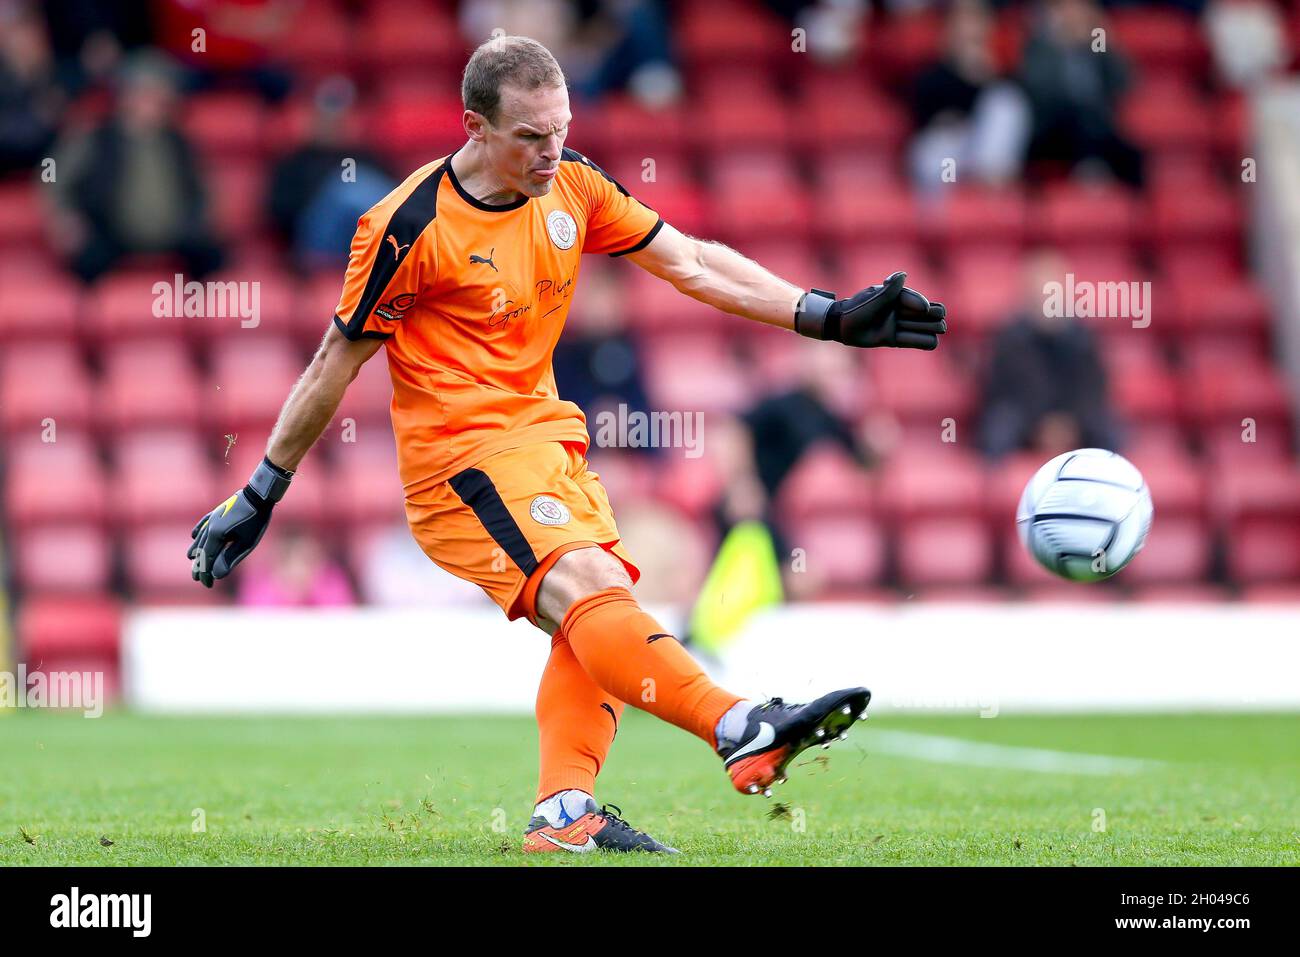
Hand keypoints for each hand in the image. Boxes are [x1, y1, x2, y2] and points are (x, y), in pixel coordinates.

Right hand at [187, 457, 291, 586]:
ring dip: (197, 551)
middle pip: (201, 551)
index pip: (207, 560)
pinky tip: (194, 536)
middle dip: (199, 566)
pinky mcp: (216, 512)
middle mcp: (209, 527)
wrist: (258, 496)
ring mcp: (211, 519)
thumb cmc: (255, 520)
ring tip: (192, 560)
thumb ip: (230, 558)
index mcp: (216, 536)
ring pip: (200, 538)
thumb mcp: (246, 543)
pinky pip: (203, 524)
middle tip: (198, 579)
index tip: (208, 584)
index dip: (206, 574)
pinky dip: (198, 533)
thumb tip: (216, 575)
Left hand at [796, 271, 947, 349]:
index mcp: (899, 297)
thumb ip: (890, 290)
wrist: (841, 325)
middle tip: (920, 322)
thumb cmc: (857, 308)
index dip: (922, 306)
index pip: (922, 302)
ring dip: (929, 330)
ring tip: (923, 331)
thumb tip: (903, 274)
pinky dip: (926, 342)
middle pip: (932, 314)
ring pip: (927, 328)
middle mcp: (902, 310)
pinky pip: (916, 342)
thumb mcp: (875, 298)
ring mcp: (899, 325)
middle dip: (932, 318)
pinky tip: (931, 341)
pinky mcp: (894, 339)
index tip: (917, 310)